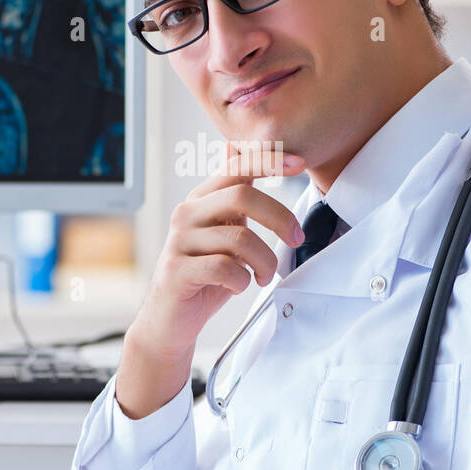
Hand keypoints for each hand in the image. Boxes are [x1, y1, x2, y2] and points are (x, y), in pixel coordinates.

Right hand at [115, 147, 307, 418]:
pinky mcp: (177, 270)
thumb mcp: (224, 232)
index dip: (268, 160)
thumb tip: (235, 149)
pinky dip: (243, 280)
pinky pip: (224, 268)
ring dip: (265, 261)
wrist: (171, 320)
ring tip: (265, 276)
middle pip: (242, 196)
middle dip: (280, 218)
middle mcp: (187, 214)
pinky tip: (241, 286)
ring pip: (239, 238)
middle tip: (296, 239)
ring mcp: (179, 242)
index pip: (236, 168)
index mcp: (201, 200)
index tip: (299, 163)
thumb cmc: (205, 276)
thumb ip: (234, 199)